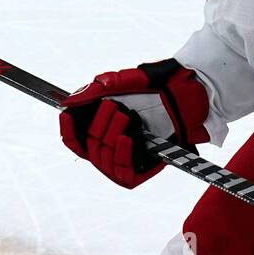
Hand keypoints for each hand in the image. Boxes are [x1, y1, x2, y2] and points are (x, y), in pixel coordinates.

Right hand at [60, 59, 209, 188]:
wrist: (187, 93)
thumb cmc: (158, 87)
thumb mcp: (125, 82)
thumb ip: (96, 90)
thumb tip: (68, 102)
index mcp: (103, 127)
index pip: (74, 139)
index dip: (67, 129)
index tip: (66, 114)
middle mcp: (112, 146)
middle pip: (88, 146)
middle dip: (97, 125)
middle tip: (114, 107)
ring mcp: (126, 159)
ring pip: (103, 159)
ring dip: (110, 135)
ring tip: (126, 116)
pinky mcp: (142, 170)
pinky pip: (123, 172)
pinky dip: (122, 155)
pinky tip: (126, 139)